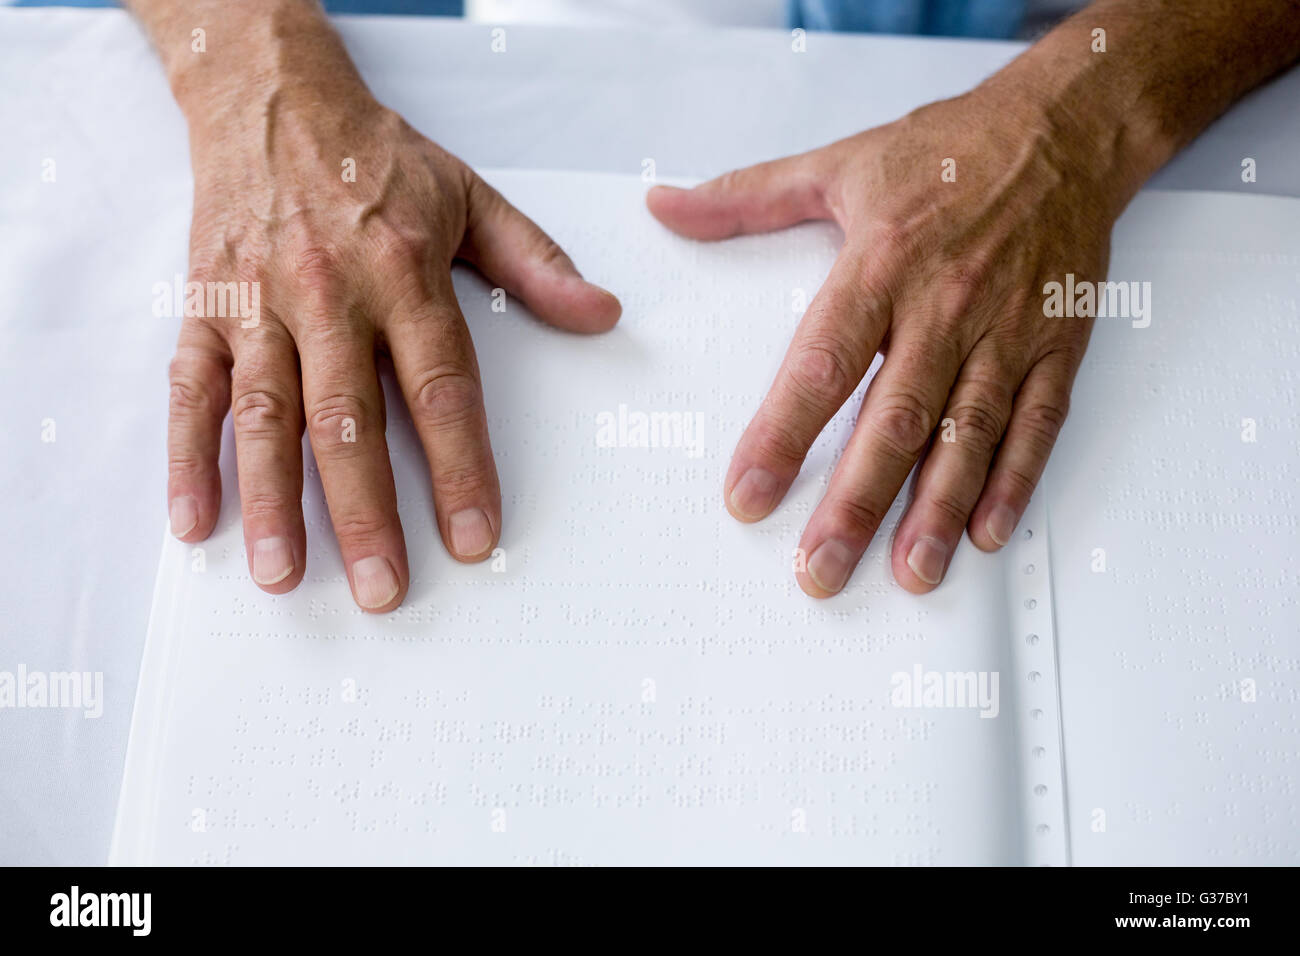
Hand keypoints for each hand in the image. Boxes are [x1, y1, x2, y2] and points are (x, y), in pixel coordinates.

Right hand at [167, 79, 619, 611]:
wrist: (271, 96)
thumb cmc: (377, 156)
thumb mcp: (470, 196)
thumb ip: (536, 263)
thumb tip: (602, 314)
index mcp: (403, 274)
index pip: (440, 387)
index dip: (461, 468)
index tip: (475, 537)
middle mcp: (328, 295)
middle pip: (348, 420)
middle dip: (366, 512)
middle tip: (383, 589)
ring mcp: (258, 304)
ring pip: (264, 415)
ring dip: (271, 501)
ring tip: (283, 575)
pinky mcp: (204, 307)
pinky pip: (190, 389)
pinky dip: (186, 455)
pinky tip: (195, 519)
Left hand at [648, 87, 1114, 596]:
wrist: (1064, 128)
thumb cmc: (947, 151)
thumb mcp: (837, 163)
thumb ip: (745, 197)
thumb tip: (665, 206)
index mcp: (881, 264)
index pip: (822, 364)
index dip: (782, 436)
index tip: (746, 496)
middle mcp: (945, 305)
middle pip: (894, 419)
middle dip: (856, 503)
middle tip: (820, 570)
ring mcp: (1006, 332)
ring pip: (967, 435)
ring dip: (936, 510)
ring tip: (908, 574)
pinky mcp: (1057, 346)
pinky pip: (1037, 424)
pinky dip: (1014, 481)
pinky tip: (984, 532)